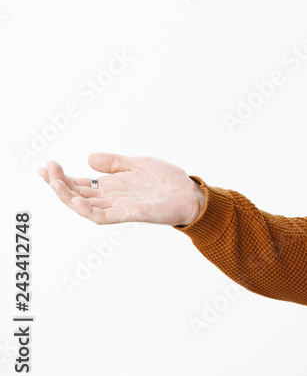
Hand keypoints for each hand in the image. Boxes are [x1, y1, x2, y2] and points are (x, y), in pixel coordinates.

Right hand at [37, 153, 206, 225]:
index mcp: (111, 186)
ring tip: (54, 182)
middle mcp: (110, 198)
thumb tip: (88, 158)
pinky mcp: (128, 214)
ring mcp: (118, 207)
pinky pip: (102, 217)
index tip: (46, 165)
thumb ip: (114, 162)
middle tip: (46, 169)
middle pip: (75, 194)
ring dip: (66, 196)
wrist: (190, 194)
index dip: (60, 177)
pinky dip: (87, 210)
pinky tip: (75, 199)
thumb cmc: (168, 181)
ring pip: (83, 207)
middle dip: (57, 183)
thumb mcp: (138, 163)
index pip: (78, 184)